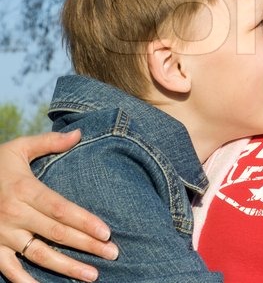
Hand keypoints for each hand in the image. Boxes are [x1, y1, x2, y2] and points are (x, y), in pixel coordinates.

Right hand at [0, 131, 117, 282]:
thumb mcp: (18, 149)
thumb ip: (49, 142)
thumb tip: (79, 133)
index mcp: (24, 190)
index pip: (61, 209)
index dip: (85, 222)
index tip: (107, 232)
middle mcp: (13, 214)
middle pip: (56, 233)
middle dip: (87, 245)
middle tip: (113, 253)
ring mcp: (1, 234)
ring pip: (38, 255)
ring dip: (67, 267)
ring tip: (93, 275)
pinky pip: (10, 270)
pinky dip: (26, 282)